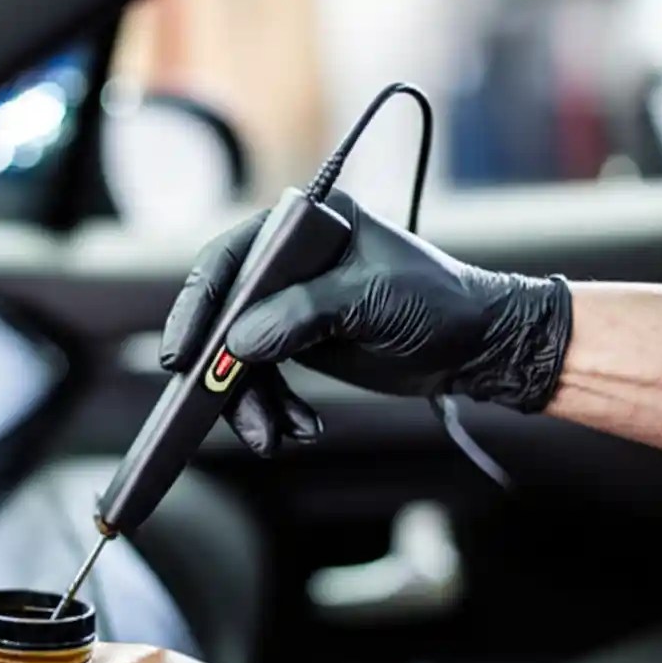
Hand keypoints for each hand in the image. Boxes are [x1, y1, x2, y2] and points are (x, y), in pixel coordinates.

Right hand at [159, 189, 571, 456]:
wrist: (479, 347)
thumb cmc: (437, 303)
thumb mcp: (370, 301)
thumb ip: (301, 315)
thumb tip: (238, 345)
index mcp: (305, 226)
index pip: (230, 258)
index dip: (199, 305)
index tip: (182, 355)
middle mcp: (289, 261)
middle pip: (225, 313)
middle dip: (221, 368)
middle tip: (213, 405)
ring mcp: (290, 303)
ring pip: (239, 356)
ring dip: (250, 401)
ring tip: (273, 436)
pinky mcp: (298, 342)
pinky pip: (263, 379)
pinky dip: (273, 409)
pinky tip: (300, 428)